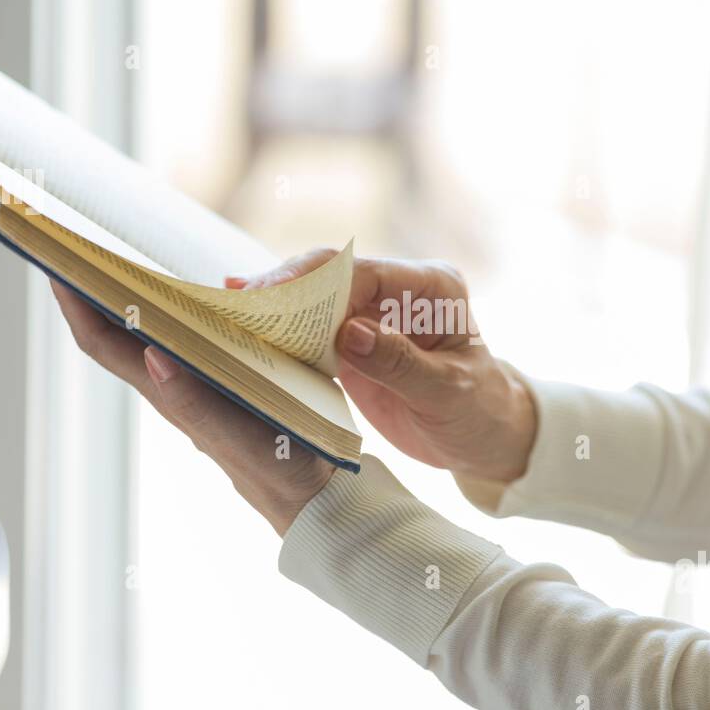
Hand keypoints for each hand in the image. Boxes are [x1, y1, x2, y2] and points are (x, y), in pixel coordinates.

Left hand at [49, 280, 333, 535]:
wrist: (308, 494)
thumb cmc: (276, 469)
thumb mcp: (239, 440)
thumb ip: (194, 403)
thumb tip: (152, 353)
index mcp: (168, 394)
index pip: (104, 344)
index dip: (75, 304)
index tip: (58, 261)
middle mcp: (171, 385)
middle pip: (115, 334)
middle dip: (91, 288)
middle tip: (78, 242)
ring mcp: (191, 384)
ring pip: (144, 335)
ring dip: (124, 297)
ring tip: (115, 256)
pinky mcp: (217, 381)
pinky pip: (180, 338)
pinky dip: (167, 310)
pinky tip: (176, 292)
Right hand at [229, 251, 536, 483]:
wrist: (485, 437)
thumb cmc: (479, 411)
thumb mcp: (448, 392)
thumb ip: (401, 363)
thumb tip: (350, 334)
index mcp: (430, 286)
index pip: (362, 272)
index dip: (315, 281)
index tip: (274, 296)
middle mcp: (399, 290)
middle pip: (330, 276)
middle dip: (283, 288)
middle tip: (235, 302)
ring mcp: (373, 314)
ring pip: (314, 299)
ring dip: (274, 307)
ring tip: (225, 310)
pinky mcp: (353, 341)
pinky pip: (311, 330)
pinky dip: (280, 332)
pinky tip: (242, 329)